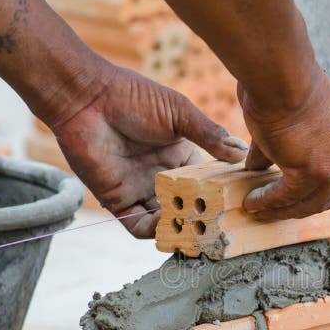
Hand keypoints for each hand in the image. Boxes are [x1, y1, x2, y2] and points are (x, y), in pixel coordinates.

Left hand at [49, 64, 247, 237]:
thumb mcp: (179, 112)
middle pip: (187, 205)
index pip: (205, 182)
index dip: (218, 193)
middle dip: (202, 216)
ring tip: (197, 229)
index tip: (236, 202)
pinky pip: (139, 227)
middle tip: (220, 225)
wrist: (87, 98)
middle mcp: (161, 176)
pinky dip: (155, 232)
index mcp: (179, 155)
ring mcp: (140, 190)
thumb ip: (209, 135)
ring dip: (181, 226)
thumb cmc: (132, 97)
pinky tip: (170, 227)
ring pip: (167, 220)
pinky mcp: (119, 201)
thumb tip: (241, 152)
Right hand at [239, 68, 329, 219]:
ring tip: (259, 208)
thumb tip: (257, 166)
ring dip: (284, 208)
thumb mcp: (288, 113)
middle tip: (279, 208)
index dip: (318, 185)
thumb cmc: (280, 79)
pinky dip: (270, 203)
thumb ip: (278, 143)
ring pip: (312, 201)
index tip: (296, 191)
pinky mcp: (314, 171)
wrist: (280, 73)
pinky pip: (289, 197)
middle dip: (305, 205)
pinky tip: (253, 202)